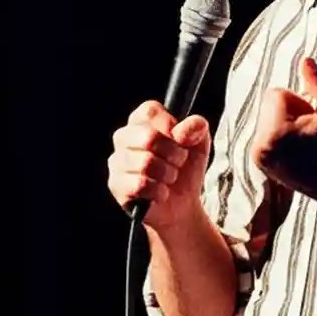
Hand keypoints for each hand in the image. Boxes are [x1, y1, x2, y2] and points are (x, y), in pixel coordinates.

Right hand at [108, 101, 210, 230]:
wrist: (182, 205)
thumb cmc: (186, 168)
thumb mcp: (199, 143)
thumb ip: (197, 126)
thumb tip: (181, 132)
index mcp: (142, 121)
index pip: (149, 110)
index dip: (169, 124)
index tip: (181, 139)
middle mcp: (124, 137)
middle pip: (149, 137)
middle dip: (174, 154)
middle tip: (178, 162)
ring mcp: (117, 161)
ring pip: (146, 162)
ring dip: (168, 174)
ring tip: (170, 178)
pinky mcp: (116, 184)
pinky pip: (140, 184)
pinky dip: (159, 191)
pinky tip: (160, 193)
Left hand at [252, 56, 316, 204]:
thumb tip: (305, 58)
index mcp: (274, 134)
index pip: (276, 93)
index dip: (301, 101)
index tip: (315, 122)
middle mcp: (259, 147)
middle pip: (268, 102)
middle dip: (291, 110)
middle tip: (312, 133)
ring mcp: (257, 156)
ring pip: (268, 114)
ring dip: (288, 121)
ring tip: (307, 143)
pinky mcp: (259, 161)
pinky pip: (267, 128)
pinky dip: (282, 132)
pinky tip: (300, 149)